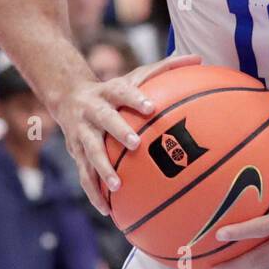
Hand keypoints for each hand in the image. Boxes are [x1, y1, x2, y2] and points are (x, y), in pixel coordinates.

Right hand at [55, 53, 202, 214]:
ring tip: (117, 186)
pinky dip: (94, 192)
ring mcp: (82, 133)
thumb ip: (166, 68)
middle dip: (117, 131)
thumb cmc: (116, 90)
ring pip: (89, 152)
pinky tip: (108, 210)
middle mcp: (93, 111)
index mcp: (109, 92)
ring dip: (101, 169)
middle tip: (135, 144)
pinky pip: (84, 175)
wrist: (69, 97)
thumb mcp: (136, 76)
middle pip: (103, 120)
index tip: (151, 108)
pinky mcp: (76, 153)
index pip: (122, 92)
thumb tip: (199, 58)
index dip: (135, 99)